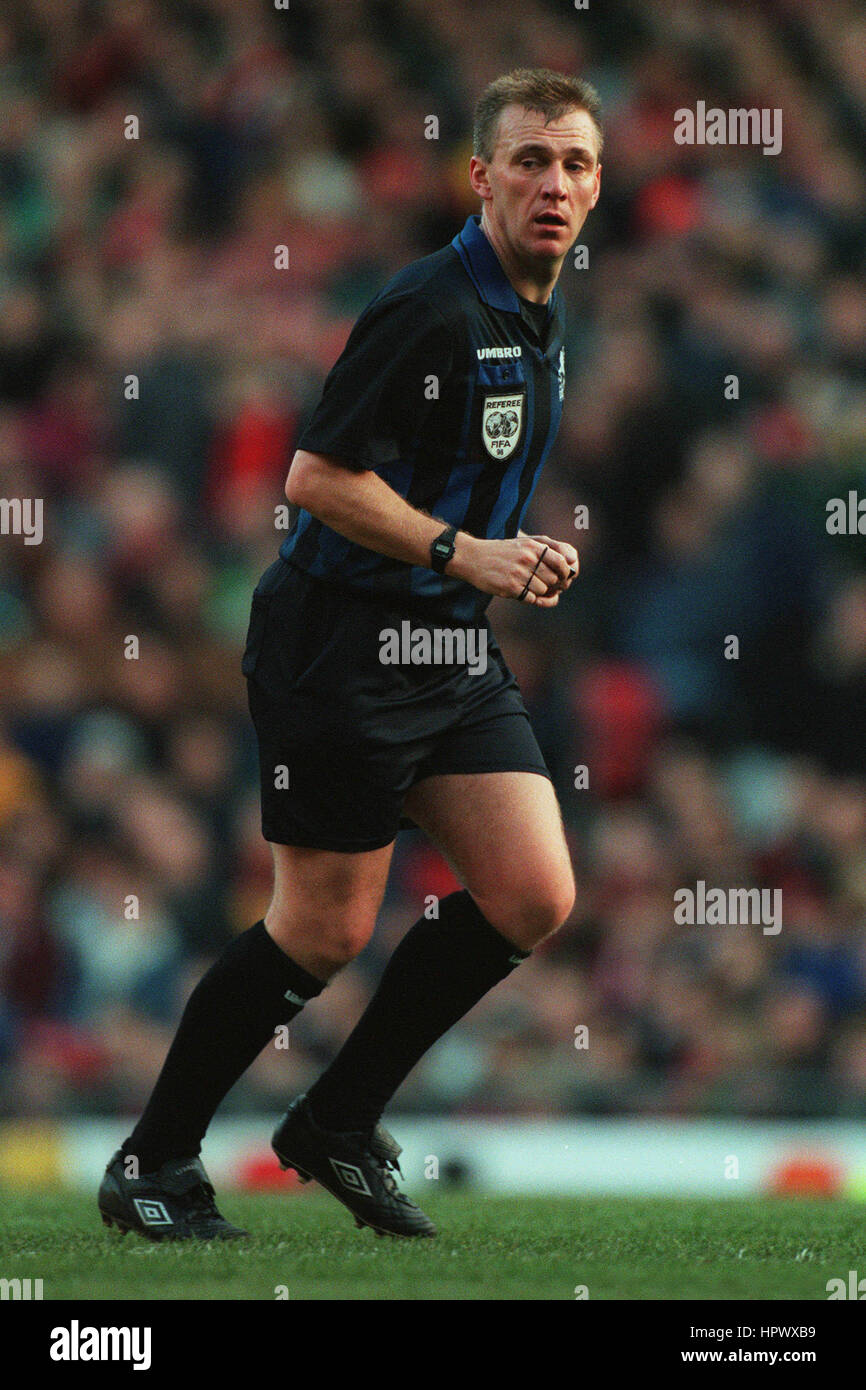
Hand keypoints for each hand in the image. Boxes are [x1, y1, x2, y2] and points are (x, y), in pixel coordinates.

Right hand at [449, 532, 573, 604]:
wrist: (472, 557)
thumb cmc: (501, 551)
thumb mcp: (523, 543)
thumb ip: (545, 550)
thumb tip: (570, 562)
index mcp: (533, 546)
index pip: (560, 561)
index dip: (565, 572)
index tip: (563, 577)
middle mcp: (528, 559)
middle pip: (553, 578)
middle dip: (551, 584)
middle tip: (543, 584)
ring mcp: (519, 573)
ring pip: (542, 590)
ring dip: (537, 591)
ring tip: (526, 585)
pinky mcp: (510, 587)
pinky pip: (530, 598)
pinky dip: (527, 597)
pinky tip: (518, 590)